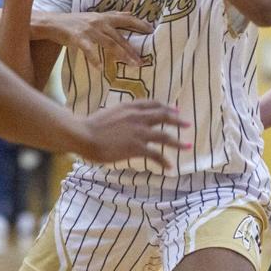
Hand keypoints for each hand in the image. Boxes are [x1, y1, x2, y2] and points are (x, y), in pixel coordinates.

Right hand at [37, 11, 151, 75]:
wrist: (52, 23)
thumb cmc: (75, 22)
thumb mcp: (95, 17)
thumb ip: (111, 17)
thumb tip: (129, 13)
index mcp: (104, 17)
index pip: (126, 18)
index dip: (139, 24)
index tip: (152, 31)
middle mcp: (99, 22)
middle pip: (120, 37)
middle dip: (133, 49)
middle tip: (143, 61)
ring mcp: (89, 29)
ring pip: (110, 43)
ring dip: (122, 55)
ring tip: (132, 65)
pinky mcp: (77, 37)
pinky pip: (88, 49)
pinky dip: (95, 58)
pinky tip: (100, 68)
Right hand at [75, 100, 189, 169]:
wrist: (83, 134)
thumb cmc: (90, 126)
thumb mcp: (109, 113)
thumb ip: (121, 115)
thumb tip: (124, 119)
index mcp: (130, 107)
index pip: (152, 104)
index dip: (165, 107)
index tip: (174, 110)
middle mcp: (137, 117)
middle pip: (163, 116)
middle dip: (177, 120)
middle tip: (187, 124)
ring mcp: (138, 132)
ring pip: (165, 136)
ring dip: (178, 142)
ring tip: (188, 147)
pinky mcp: (136, 147)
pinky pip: (155, 154)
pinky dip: (164, 161)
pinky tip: (169, 167)